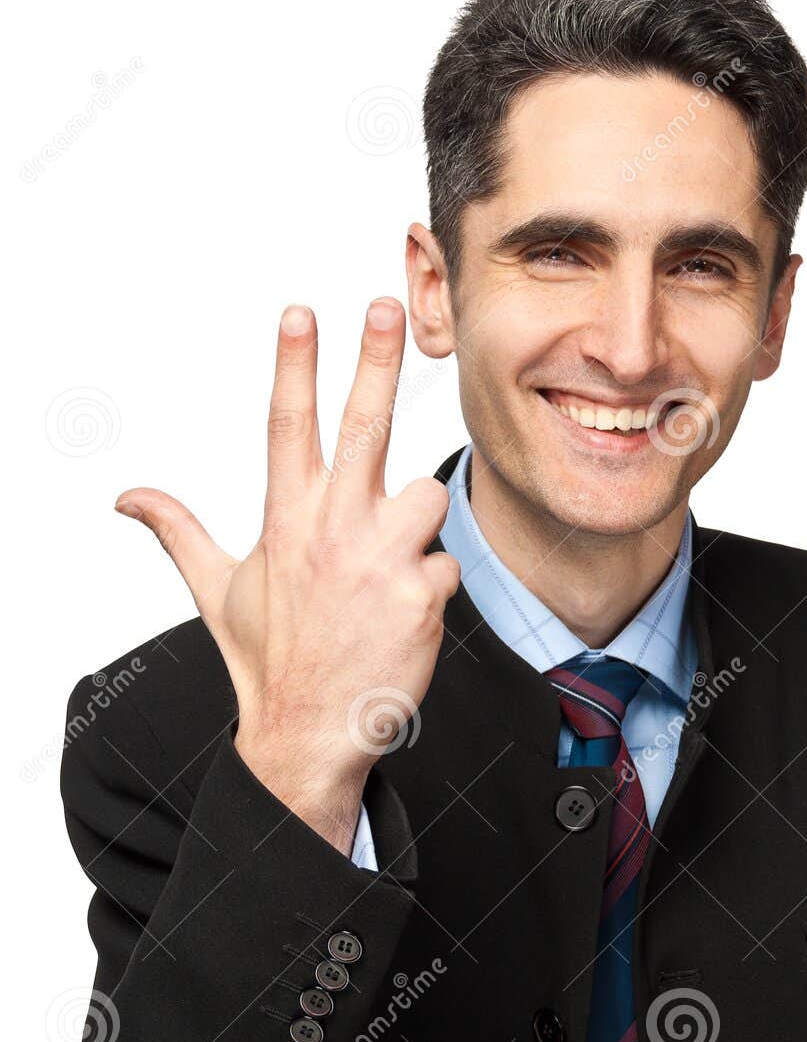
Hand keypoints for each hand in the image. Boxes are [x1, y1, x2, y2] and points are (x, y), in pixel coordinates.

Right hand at [115, 299, 460, 851]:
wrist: (308, 735)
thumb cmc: (268, 657)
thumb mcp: (216, 589)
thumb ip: (180, 530)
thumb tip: (126, 498)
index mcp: (284, 520)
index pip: (287, 426)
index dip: (294, 364)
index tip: (302, 311)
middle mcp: (331, 530)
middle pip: (364, 426)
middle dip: (377, 359)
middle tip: (390, 306)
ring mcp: (381, 560)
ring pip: (426, 498)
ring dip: (415, 528)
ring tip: (385, 576)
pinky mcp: (422, 593)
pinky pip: (444, 563)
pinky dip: (429, 587)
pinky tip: (401, 622)